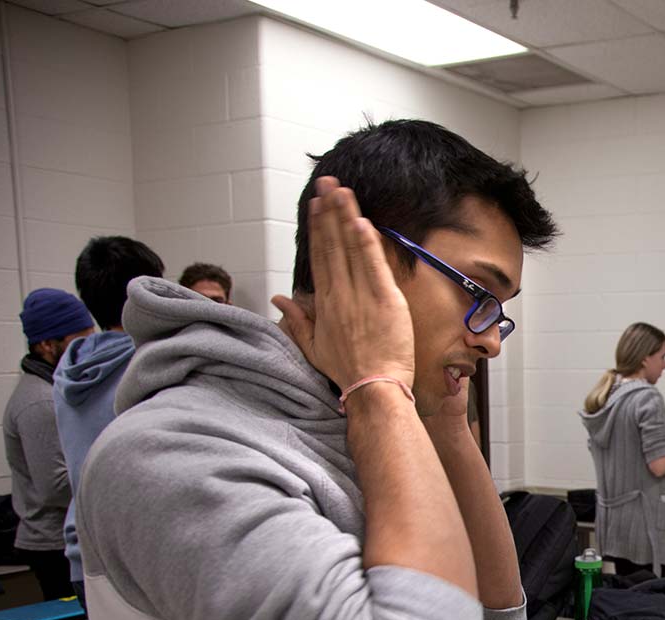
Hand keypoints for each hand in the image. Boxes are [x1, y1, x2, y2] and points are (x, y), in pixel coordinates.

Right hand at [272, 177, 413, 393]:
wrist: (373, 389)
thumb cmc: (349, 371)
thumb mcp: (314, 347)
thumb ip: (297, 320)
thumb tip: (279, 299)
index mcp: (325, 303)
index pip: (320, 257)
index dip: (317, 229)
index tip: (315, 206)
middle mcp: (339, 294)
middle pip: (332, 245)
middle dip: (329, 212)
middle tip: (327, 183)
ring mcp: (361, 296)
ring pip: (351, 249)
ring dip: (346, 217)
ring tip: (342, 190)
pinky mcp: (385, 301)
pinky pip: (373, 266)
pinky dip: (367, 243)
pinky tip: (361, 221)